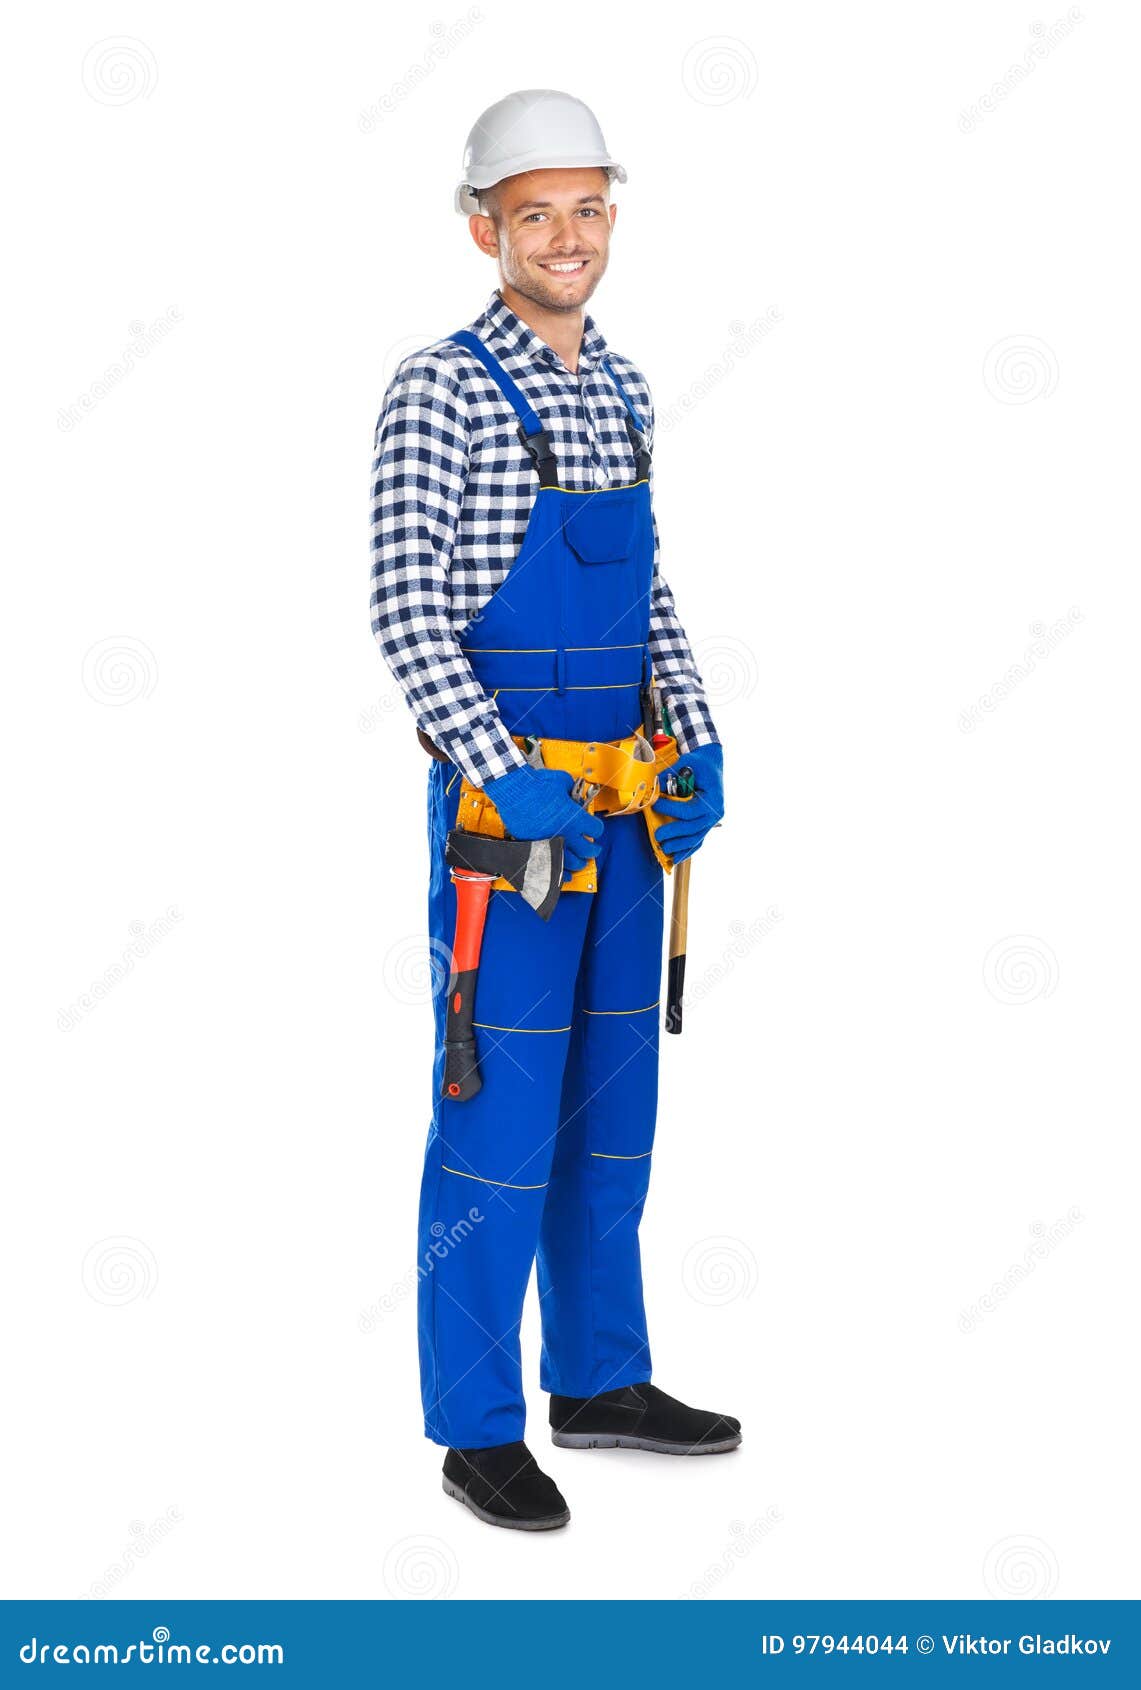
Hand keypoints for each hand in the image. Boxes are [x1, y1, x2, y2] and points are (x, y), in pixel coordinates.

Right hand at [483, 765, 602, 876]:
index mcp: (575, 818)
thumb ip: (572, 791)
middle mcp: (565, 834)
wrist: (513, 790)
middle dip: (593, 850)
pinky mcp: (534, 847)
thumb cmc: (536, 784)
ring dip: (578, 863)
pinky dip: (559, 872)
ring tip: (579, 861)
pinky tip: (564, 874)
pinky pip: (550, 866)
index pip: (596, 830)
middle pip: (587, 851)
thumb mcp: (562, 781)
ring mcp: (549, 843)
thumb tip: (573, 794)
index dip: (596, 828)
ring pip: (571, 863)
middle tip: (593, 849)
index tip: (594, 828)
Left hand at [652, 743, 723, 863]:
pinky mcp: (706, 825)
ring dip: (679, 846)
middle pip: (692, 828)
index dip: (671, 809)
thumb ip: (670, 778)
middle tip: (658, 835)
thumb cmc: (700, 765)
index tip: (656, 804)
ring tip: (664, 849)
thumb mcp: (687, 764)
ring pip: (695, 839)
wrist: (711, 765)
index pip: (689, 811)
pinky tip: (675, 858)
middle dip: (673, 833)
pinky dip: (687, 850)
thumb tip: (652, 789)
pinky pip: (698, 841)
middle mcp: (715, 813)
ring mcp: (712, 821)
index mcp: (713, 799)